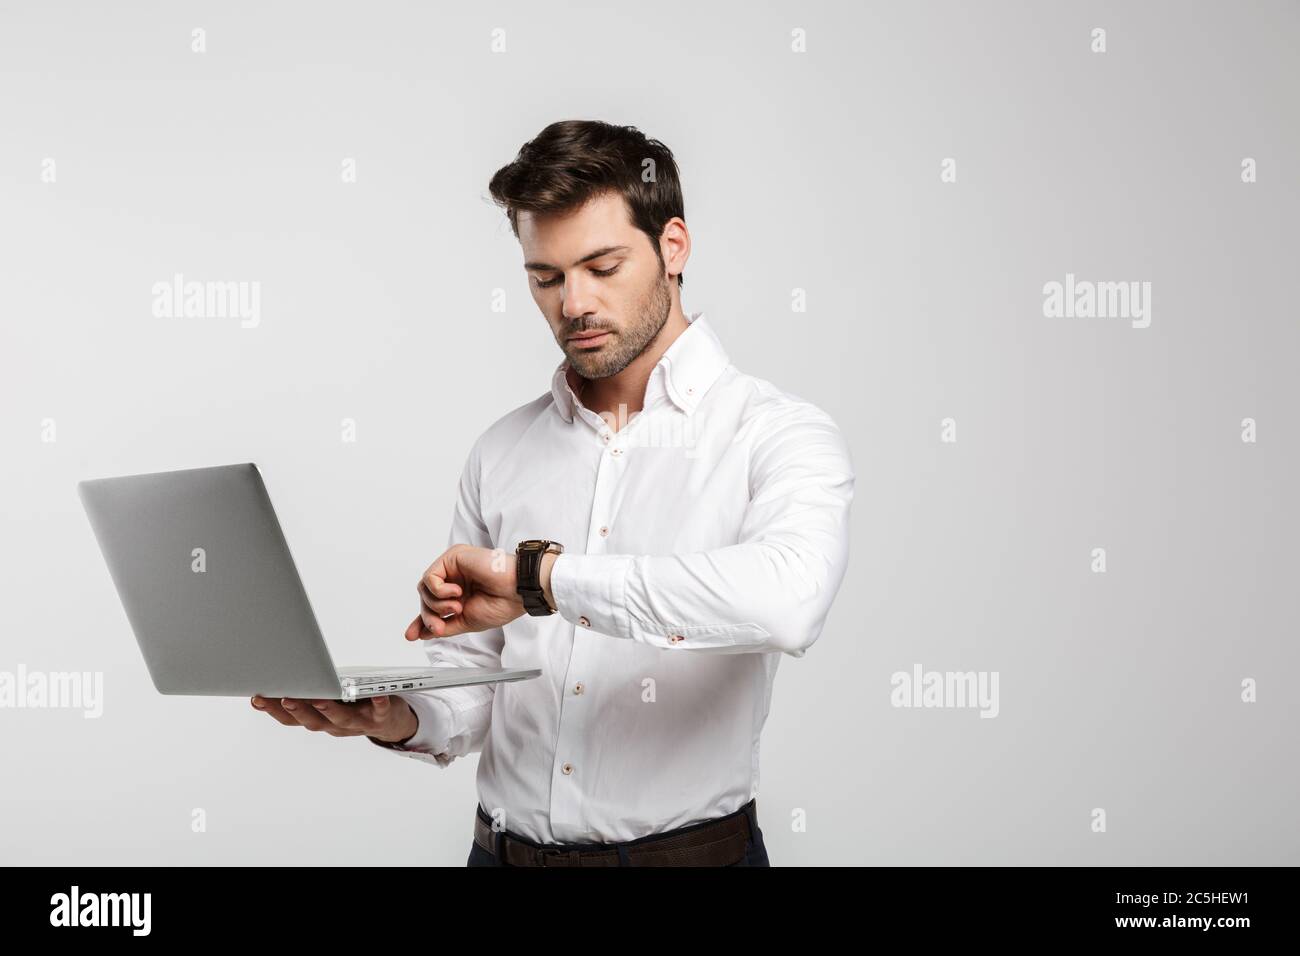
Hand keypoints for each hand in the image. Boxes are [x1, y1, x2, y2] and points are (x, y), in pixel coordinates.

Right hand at [251, 694, 417, 743]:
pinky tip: (377, 695)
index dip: (273, 710)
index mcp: (319, 719)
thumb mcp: (328, 698)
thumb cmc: (354, 705)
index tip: (256, 697)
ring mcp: (358, 723)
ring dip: (329, 710)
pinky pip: (380, 710)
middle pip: (313, 721)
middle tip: (285, 698)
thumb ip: (309, 689)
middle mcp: (335, 725)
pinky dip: (379, 703)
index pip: (291, 718)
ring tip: (320, 698)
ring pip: (341, 719)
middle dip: (297, 710)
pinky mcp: (381, 716)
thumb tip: (283, 668)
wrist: (391, 722)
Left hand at [406, 544, 524, 639]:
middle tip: (441, 626)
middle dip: (429, 616)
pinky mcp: (453, 557)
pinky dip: (439, 591)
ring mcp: (453, 567)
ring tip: (457, 607)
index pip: (433, 605)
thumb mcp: (466, 622)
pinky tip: (457, 593)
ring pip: (425, 587)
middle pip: (425, 597)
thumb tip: (422, 633)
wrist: (517, 592)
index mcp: (459, 593)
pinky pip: (430, 577)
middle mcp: (455, 578)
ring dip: (436, 604)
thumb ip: (443, 625)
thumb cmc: (502, 604)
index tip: (412, 635)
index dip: (422, 620)